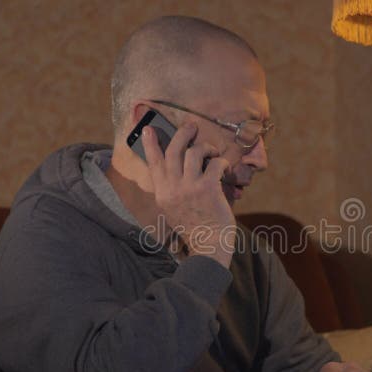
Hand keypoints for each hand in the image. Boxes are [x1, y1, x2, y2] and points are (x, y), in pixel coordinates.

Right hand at [142, 122, 234, 266]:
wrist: (208, 246)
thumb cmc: (195, 227)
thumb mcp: (173, 209)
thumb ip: (172, 190)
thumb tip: (179, 168)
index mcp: (162, 193)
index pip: (154, 163)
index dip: (150, 144)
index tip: (147, 129)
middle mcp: (173, 188)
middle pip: (173, 151)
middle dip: (182, 133)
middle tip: (192, 126)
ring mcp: (189, 188)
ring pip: (194, 152)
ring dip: (206, 147)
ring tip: (212, 152)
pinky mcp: (208, 189)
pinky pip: (214, 163)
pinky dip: (221, 161)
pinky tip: (224, 169)